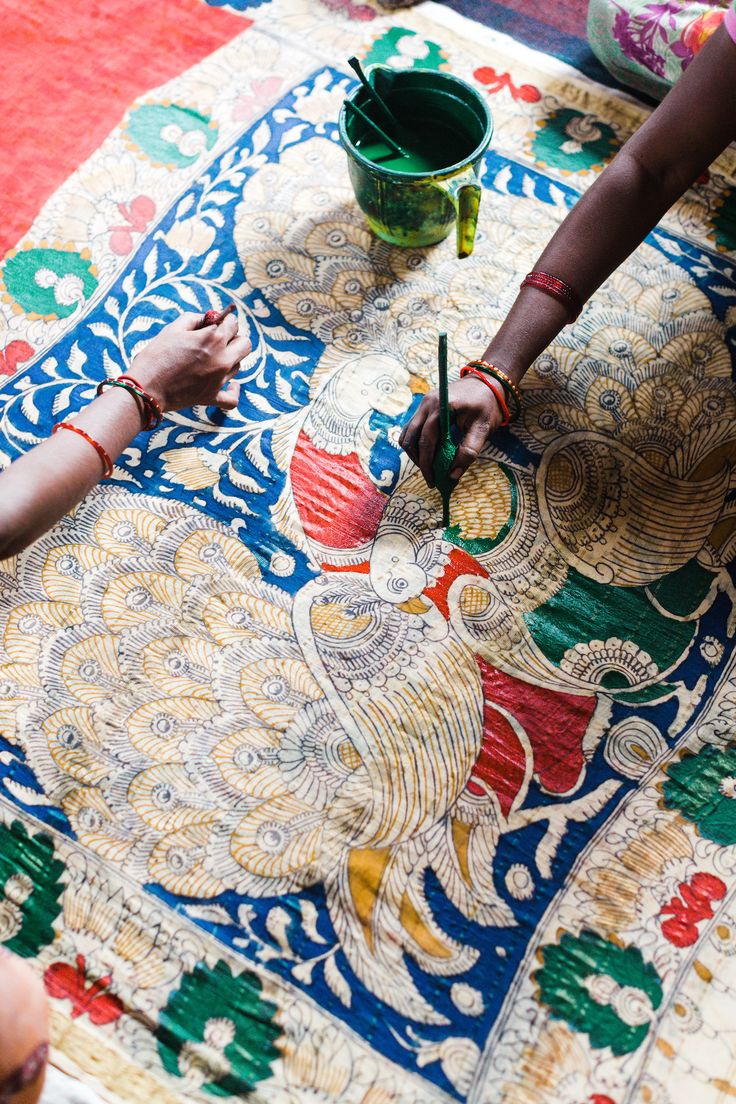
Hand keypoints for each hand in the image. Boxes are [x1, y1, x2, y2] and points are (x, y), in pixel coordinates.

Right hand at [130, 312, 250, 412]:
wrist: (146, 387)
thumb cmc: (156, 355)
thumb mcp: (173, 329)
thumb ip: (194, 319)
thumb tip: (207, 318)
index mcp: (213, 339)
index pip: (233, 323)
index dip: (225, 320)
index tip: (216, 323)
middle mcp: (222, 359)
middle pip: (245, 344)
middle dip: (235, 338)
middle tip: (220, 339)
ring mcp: (219, 380)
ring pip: (238, 366)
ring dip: (230, 359)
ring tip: (212, 358)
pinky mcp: (212, 397)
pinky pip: (232, 398)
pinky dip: (233, 391)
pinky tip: (231, 385)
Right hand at [399, 376, 504, 486]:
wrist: (488, 381)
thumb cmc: (488, 405)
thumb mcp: (483, 428)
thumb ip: (468, 451)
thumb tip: (452, 475)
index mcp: (441, 407)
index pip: (427, 441)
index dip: (427, 464)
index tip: (433, 482)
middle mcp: (426, 404)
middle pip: (410, 439)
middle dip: (419, 461)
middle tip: (431, 478)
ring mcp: (423, 405)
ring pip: (407, 435)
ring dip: (415, 453)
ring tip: (430, 467)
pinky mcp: (423, 408)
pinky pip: (412, 429)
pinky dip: (417, 444)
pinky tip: (429, 454)